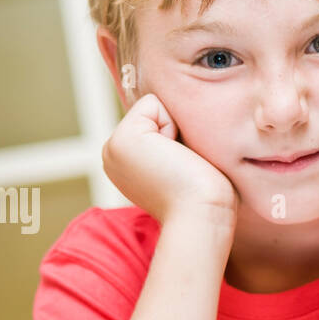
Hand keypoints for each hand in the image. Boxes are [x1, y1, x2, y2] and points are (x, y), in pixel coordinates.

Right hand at [102, 94, 238, 228]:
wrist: (202, 216)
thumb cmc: (206, 198)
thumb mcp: (182, 164)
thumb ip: (172, 144)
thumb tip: (179, 129)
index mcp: (126, 164)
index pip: (154, 122)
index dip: (177, 136)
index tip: (183, 168)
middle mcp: (113, 156)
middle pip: (153, 112)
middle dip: (175, 130)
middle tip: (182, 167)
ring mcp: (113, 147)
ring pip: (153, 107)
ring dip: (175, 129)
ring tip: (180, 163)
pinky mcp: (122, 139)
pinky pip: (153, 103)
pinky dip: (172, 124)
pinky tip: (175, 155)